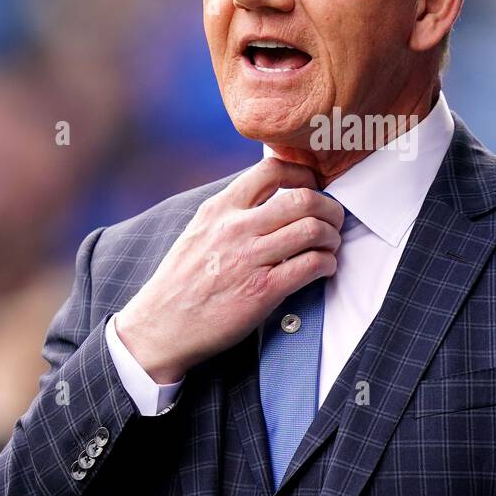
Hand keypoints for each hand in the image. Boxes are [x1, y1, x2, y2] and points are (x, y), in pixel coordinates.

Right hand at [115, 158, 343, 382]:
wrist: (161, 326)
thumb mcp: (199, 231)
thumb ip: (230, 211)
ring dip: (332, 237)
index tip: (313, 185)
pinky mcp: (262, 290)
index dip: (303, 174)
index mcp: (220, 208)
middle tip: (333, 219)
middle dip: (329, 207)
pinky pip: (311, 265)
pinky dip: (327, 264)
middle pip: (302, 198)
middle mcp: (236, 228)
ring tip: (330, 246)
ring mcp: (250, 259)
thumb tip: (268, 194)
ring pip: (312, 229)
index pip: (271, 169)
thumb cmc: (183, 281)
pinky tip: (323, 269)